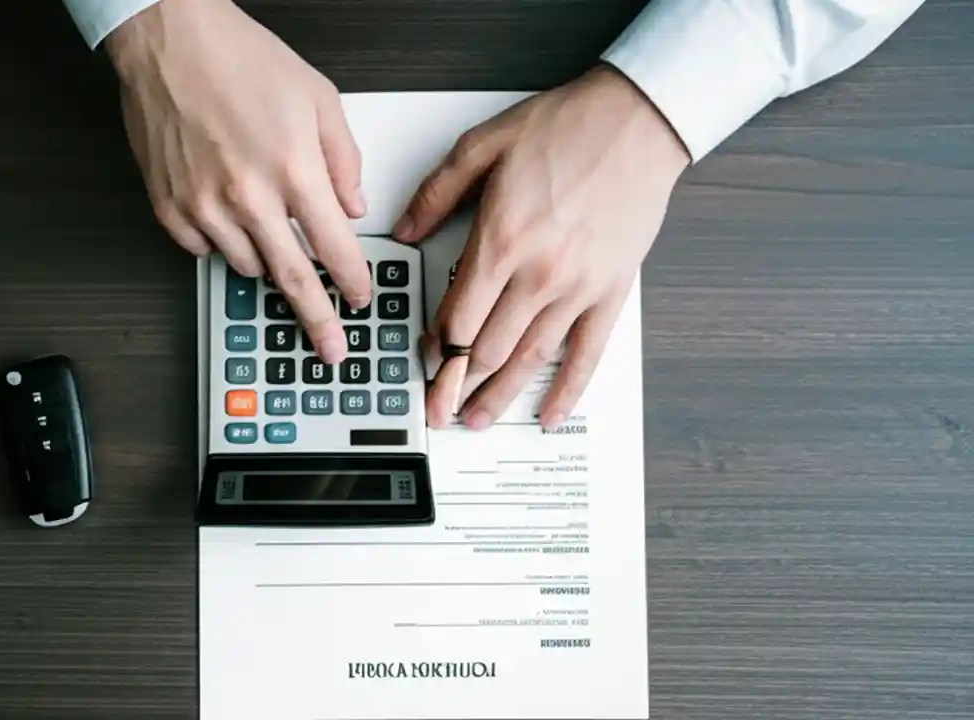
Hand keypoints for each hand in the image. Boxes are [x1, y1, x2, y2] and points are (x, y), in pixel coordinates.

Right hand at [104, 0, 368, 362]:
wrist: (170, 40)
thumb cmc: (240, 59)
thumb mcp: (318, 99)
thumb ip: (344, 160)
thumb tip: (354, 207)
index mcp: (293, 169)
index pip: (334, 248)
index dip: (352, 281)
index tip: (360, 300)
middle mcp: (248, 196)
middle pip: (291, 279)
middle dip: (317, 320)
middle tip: (329, 349)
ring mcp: (204, 207)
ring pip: (247, 265)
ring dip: (266, 258)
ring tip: (264, 220)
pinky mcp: (170, 208)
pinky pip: (204, 250)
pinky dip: (221, 241)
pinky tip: (225, 209)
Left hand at [395, 66, 689, 429]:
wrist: (638, 120)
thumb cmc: (567, 127)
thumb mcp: (483, 145)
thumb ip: (437, 193)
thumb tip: (404, 230)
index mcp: (501, 240)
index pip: (456, 316)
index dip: (435, 346)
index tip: (425, 359)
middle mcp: (538, 273)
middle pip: (487, 348)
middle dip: (456, 385)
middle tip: (438, 410)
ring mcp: (578, 288)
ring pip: (529, 359)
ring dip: (499, 397)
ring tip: (476, 421)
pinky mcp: (611, 291)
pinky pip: (587, 354)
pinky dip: (566, 390)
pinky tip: (549, 414)